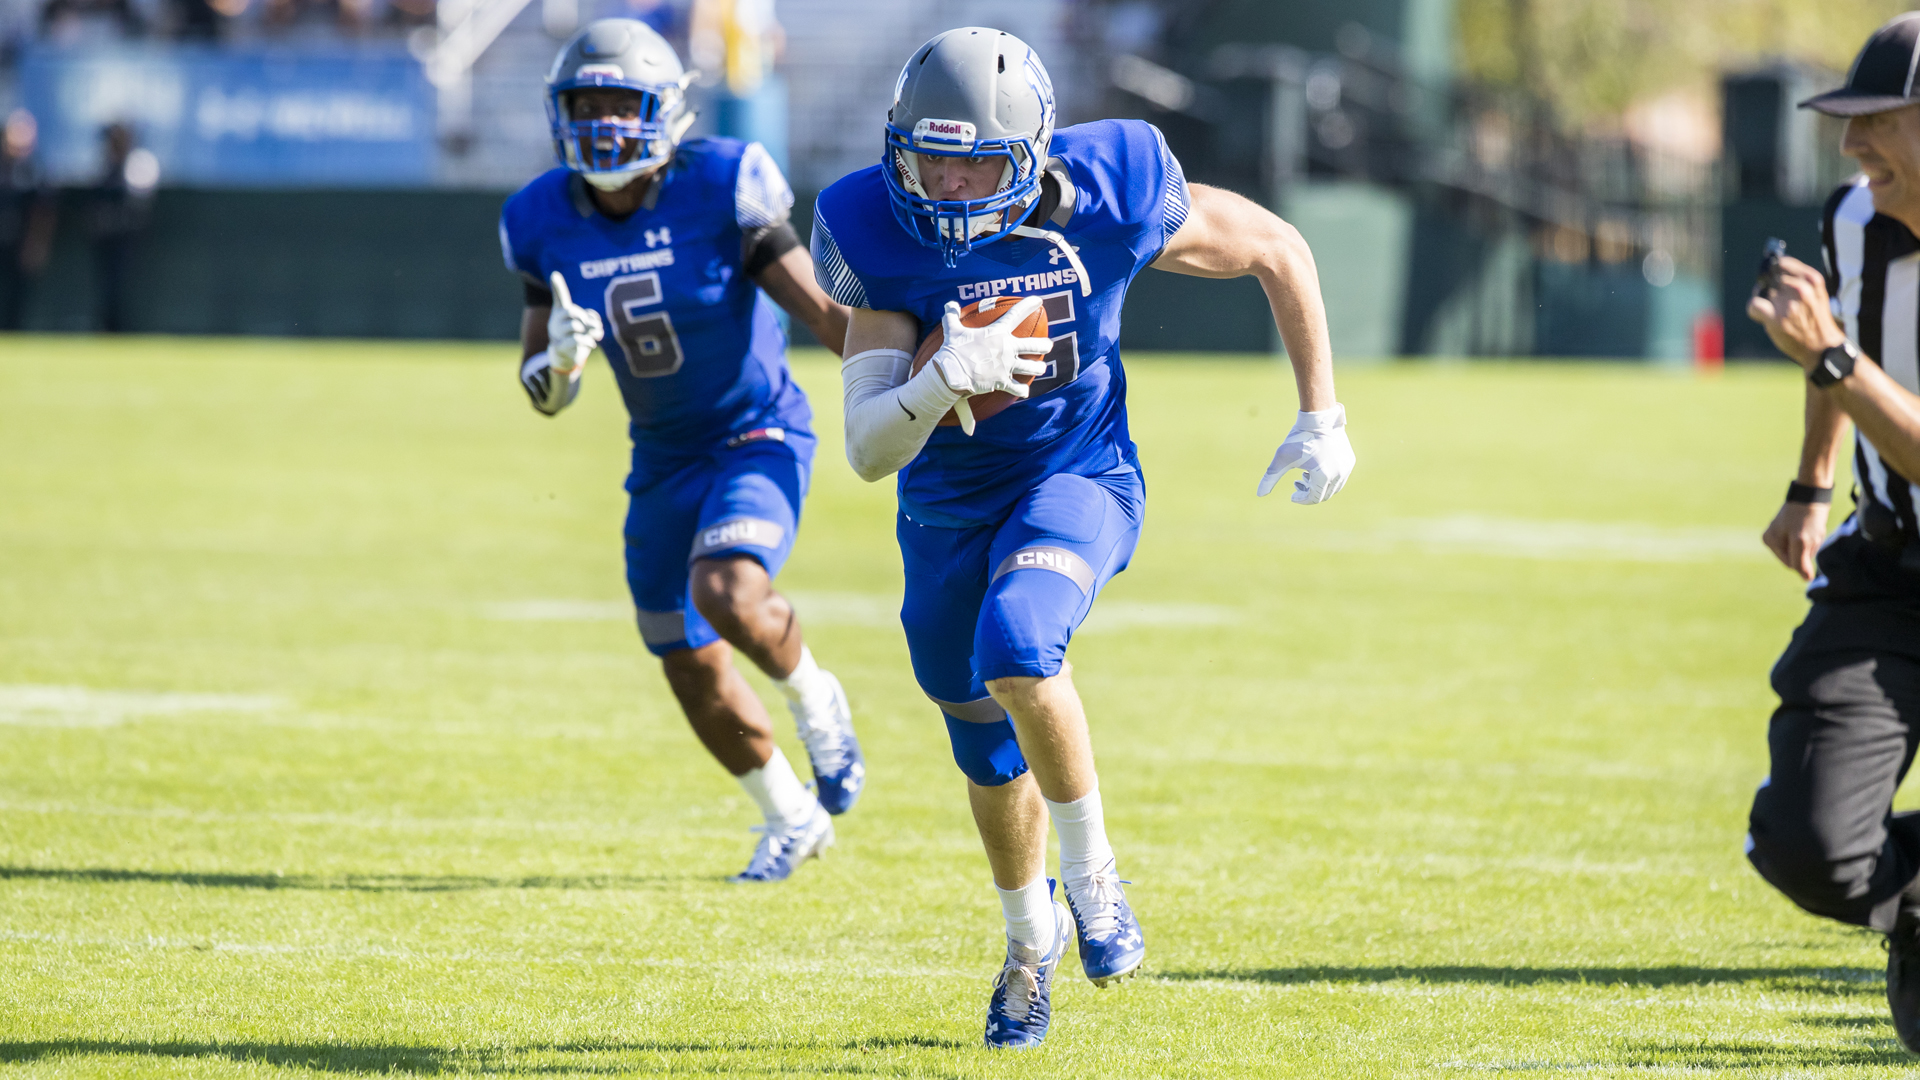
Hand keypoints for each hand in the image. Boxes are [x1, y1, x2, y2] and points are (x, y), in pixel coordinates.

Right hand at [546, 270, 603, 374]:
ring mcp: (556, 333)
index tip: (554, 274)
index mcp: (561, 312)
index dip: (558, 286)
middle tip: (595, 327)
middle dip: (587, 319)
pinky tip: (592, 344)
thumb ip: (592, 320)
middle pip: (572, 311)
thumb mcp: (585, 325)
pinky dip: (588, 341)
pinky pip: (576, 340)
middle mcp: (556, 320)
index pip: (560, 297)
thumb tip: (596, 325)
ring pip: (574, 325)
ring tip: (596, 336)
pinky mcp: (560, 346)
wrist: (565, 356)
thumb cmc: (576, 335)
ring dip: (589, 331)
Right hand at [928, 297, 1050, 397]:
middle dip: (1044, 345)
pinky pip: (1018, 388)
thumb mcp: (952, 329)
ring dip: (1038, 368)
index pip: (1016, 314)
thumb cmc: (953, 350)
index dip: (1028, 305)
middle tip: (1049, 345)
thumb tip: (949, 304)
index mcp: (997, 333)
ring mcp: (1007, 366)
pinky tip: (1025, 391)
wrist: (951, 373)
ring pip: (1032, 367)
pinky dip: (1022, 390)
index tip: (1039, 301)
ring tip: (1041, 368)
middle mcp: (1007, 348)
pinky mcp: (1002, 382)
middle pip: (1034, 345)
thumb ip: (952, 315)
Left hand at [1257, 404, 1353, 503]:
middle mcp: (1339, 474)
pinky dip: (1328, 478)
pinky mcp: (1350, 460)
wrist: (1319, 418)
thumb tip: (1259, 494)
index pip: (1314, 498)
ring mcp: (1346, 467)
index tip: (1292, 495)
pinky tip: (1315, 469)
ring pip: (1333, 487)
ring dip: (1319, 486)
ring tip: (1305, 476)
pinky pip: (1340, 477)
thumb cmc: (1299, 438)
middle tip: (1297, 483)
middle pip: (1324, 495)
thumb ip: (1270, 477)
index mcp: (1323, 476)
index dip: (1302, 499)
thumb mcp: (1282, 458)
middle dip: (1309, 492)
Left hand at [1747, 256, 1844, 369]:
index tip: (1772, 275)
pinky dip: (1753, 310)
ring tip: (1773, 311)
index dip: (1774, 270)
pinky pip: (1754, 304)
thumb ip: (1800, 281)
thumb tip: (1772, 270)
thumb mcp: (1817, 294)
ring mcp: (1788, 304)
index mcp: (1813, 280)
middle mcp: (1801, 289)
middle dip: (1769, 287)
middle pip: (1771, 278)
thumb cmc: (1816, 320)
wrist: (1821, 347)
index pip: (1783, 263)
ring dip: (1764, 300)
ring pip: (1762, 291)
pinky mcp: (1775, 318)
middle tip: (1773, 300)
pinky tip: (1760, 316)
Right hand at [1762, 499, 1829, 580]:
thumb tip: (1806, 579)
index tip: (1806, 539)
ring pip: (1802, 549)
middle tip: (1811, 533)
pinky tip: (1814, 526)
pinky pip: (1806, 541)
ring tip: (1813, 528)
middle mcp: (1772, 538)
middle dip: (1808, 549)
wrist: (1813, 493)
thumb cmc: (1806, 517)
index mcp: (1769, 541)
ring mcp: (1781, 533)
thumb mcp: (1802, 542)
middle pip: (1796, 556)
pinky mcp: (1792, 528)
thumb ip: (1801, 563)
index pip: (1791, 564)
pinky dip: (1814, 537)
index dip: (1804, 555)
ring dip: (1813, 542)